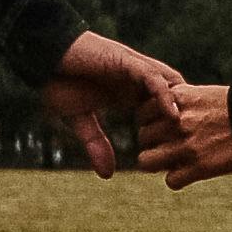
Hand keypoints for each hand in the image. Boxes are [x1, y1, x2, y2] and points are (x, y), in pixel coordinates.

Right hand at [39, 31, 184, 175]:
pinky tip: (172, 116)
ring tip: (189, 133)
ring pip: (170, 85)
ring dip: (181, 106)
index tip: (176, 156)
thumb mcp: (80, 120)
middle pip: (176, 95)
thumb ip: (96, 143)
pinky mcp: (126, 61)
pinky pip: (153, 78)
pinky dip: (165, 95)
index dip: (172, 130)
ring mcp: (133, 69)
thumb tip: (107, 175)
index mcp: (129, 91)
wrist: (40, 55)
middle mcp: (136, 79)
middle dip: (186, 117)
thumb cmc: (57, 82)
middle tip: (191, 147)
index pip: (163, 107)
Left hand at [140, 82, 231, 186]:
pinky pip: (171, 181)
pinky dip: (178, 179)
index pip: (142, 112)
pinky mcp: (199, 168)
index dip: (148, 120)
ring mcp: (186, 146)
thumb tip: (165, 113)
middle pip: (143, 137)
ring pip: (147, 161)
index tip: (159, 125)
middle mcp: (178, 122)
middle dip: (152, 142)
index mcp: (179, 99)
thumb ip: (183, 103)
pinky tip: (189, 174)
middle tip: (166, 145)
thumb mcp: (207, 94)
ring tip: (171, 162)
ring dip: (158, 163)